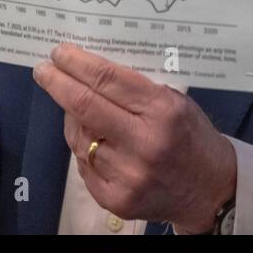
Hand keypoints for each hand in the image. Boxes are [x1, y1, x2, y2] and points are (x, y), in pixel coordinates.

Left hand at [33, 43, 235, 232]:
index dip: (77, 63)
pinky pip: (83, 166)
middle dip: (57, 83)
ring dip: (71, 119)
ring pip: (78, 137)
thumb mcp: (174, 101)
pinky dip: (83, 148)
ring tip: (75, 108)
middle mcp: (143, 143)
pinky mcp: (115, 199)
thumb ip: (136, 89)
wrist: (210, 191)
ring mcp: (127, 175)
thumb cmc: (191, 136)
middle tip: (43, 70)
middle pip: (84, 105)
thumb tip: (88, 72)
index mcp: (162, 111)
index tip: (59, 53)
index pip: (107, 79)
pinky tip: (91, 140)